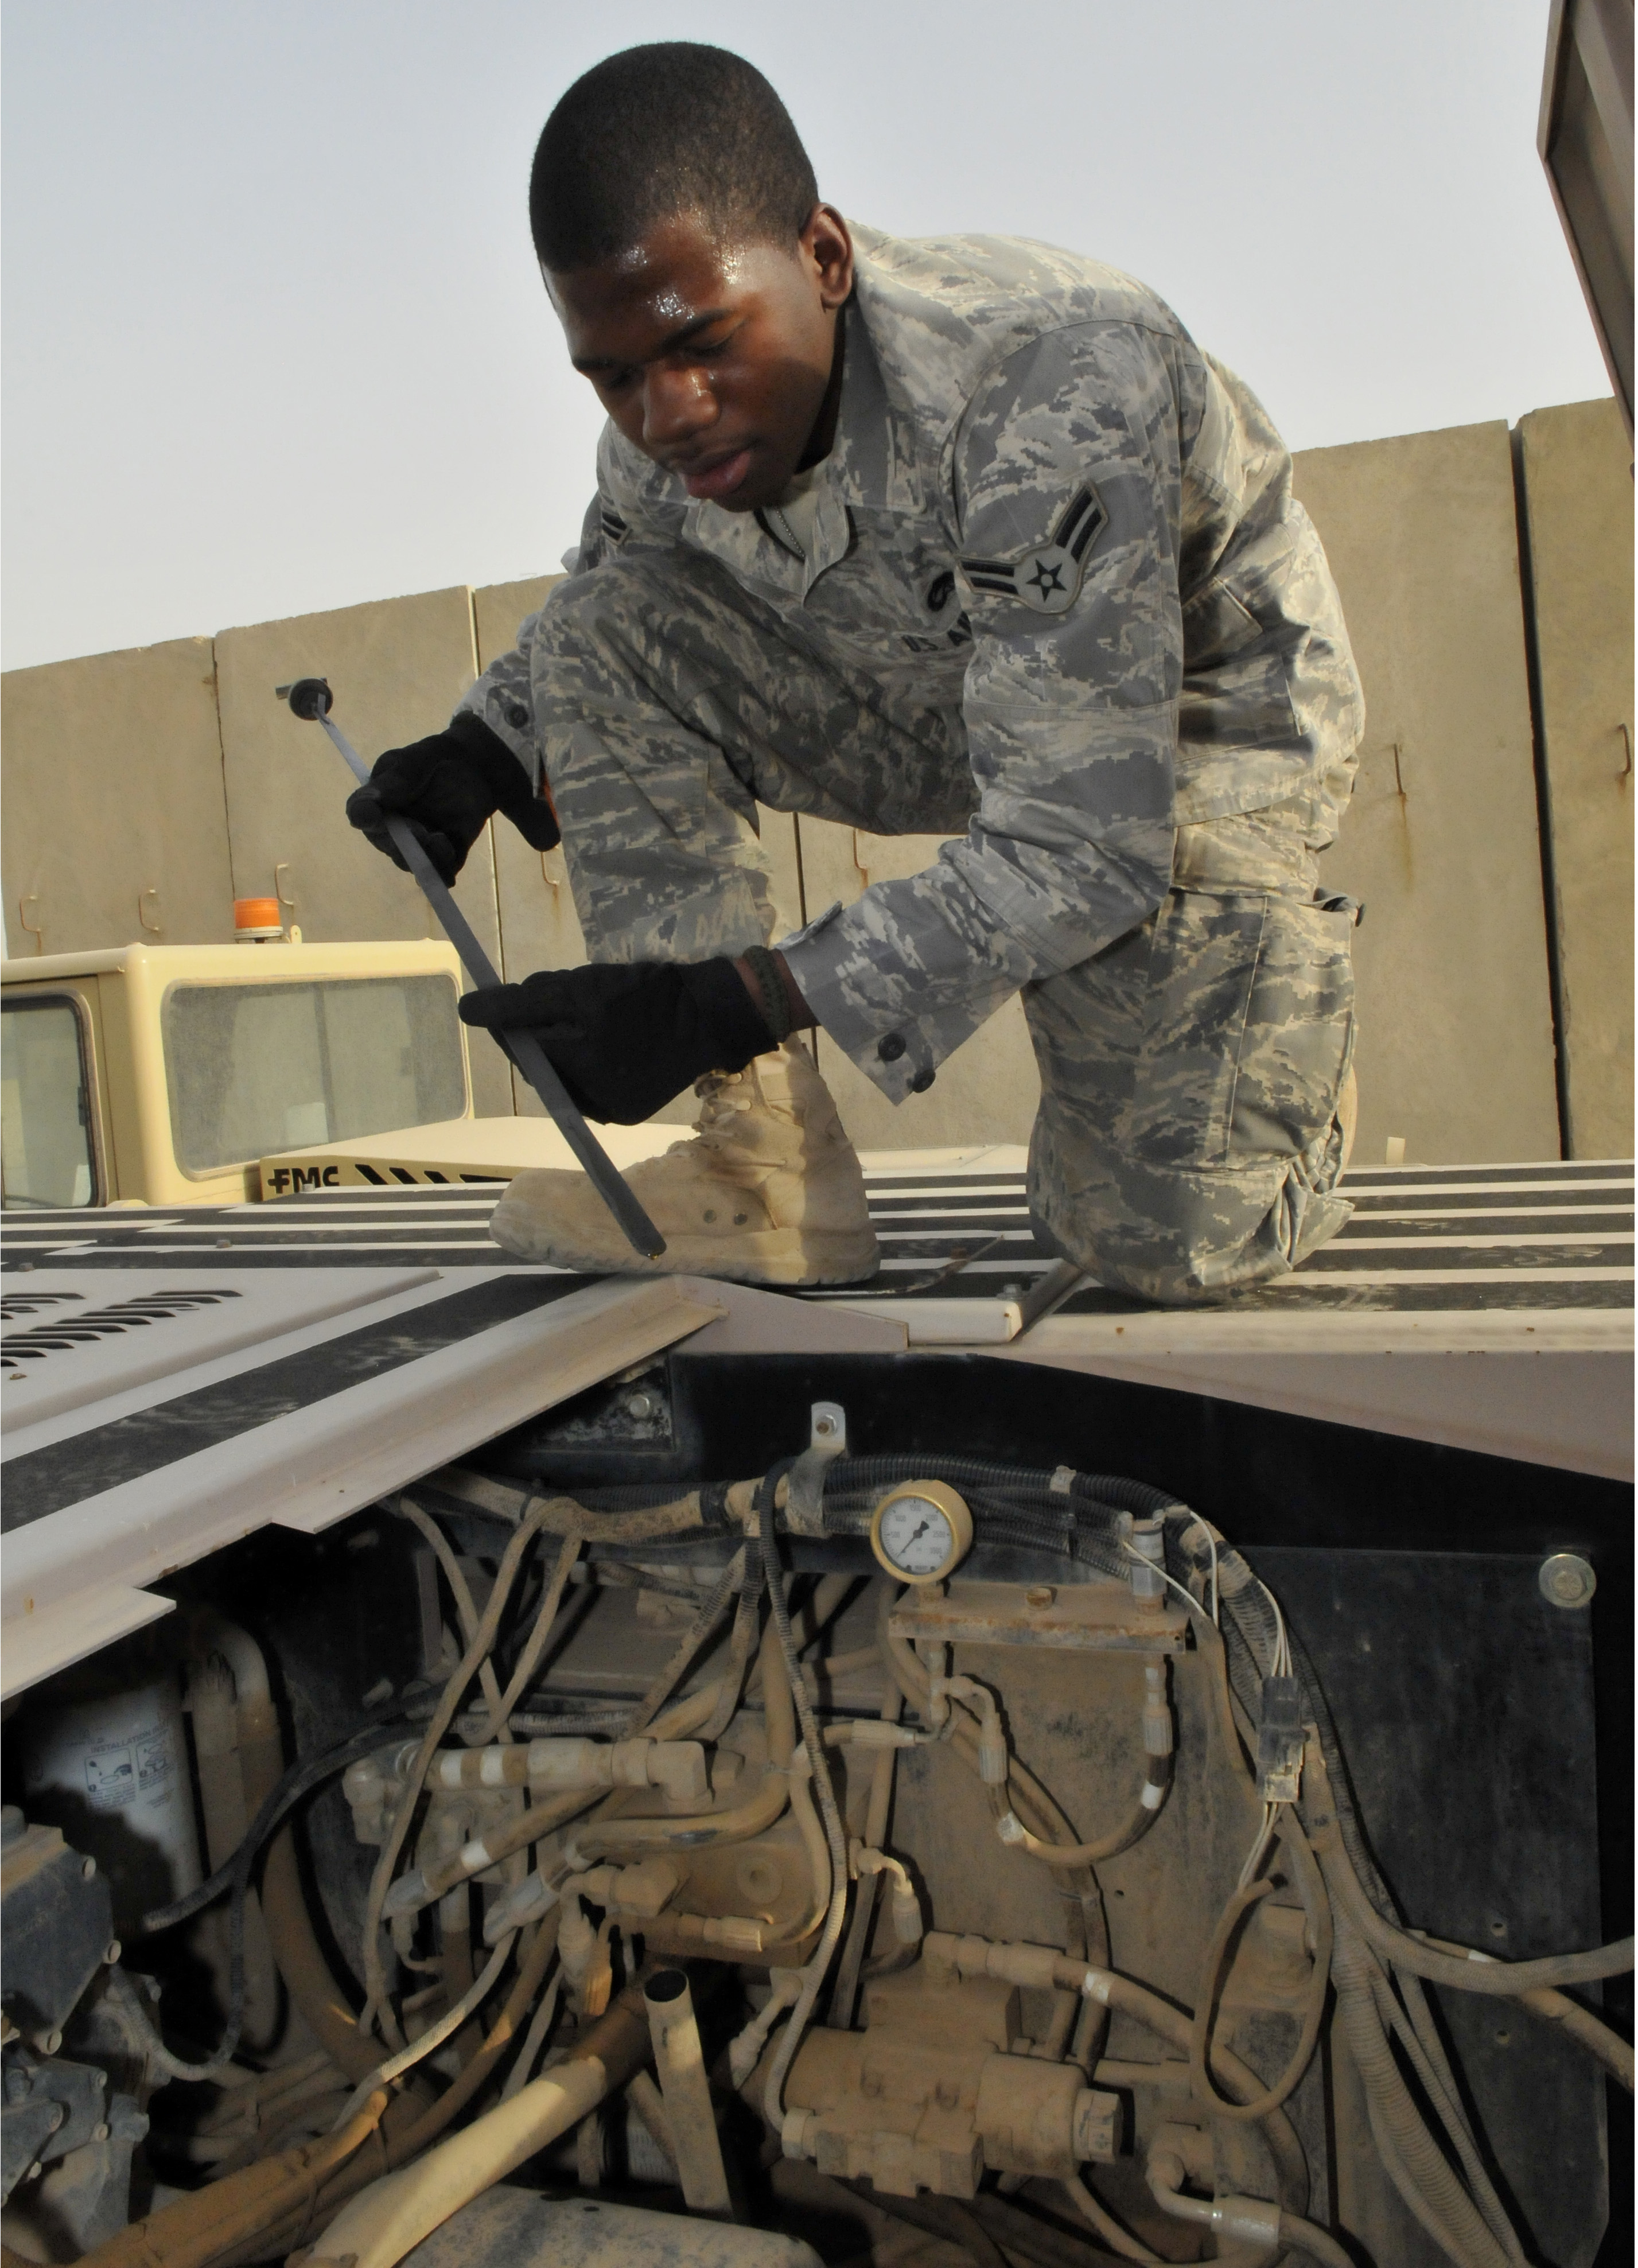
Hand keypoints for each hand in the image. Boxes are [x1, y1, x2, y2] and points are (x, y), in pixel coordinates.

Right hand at [346, 712, 559, 885]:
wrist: (475, 766)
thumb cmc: (435, 758)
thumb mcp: (415, 761)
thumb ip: (396, 780)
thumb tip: (370, 800)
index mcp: (377, 801)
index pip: (361, 813)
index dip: (365, 818)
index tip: (372, 817)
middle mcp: (393, 828)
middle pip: (388, 845)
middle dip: (401, 842)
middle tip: (420, 831)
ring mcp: (418, 844)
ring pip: (414, 862)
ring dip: (425, 859)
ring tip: (440, 840)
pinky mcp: (445, 853)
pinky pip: (441, 870)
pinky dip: (443, 875)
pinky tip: (448, 878)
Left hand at [458, 958, 773, 1122]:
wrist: (712, 1013)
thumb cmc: (644, 995)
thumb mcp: (580, 987)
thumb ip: (521, 1003)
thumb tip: (467, 1012)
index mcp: (576, 1072)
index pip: (524, 1050)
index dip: (512, 1021)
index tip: (515, 995)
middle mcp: (588, 1104)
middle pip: (543, 1064)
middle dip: (542, 1028)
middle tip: (565, 994)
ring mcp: (610, 1110)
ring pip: (565, 1073)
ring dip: (566, 1040)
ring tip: (593, 1009)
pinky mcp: (628, 1109)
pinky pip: (590, 1085)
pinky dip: (591, 1057)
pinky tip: (609, 1033)